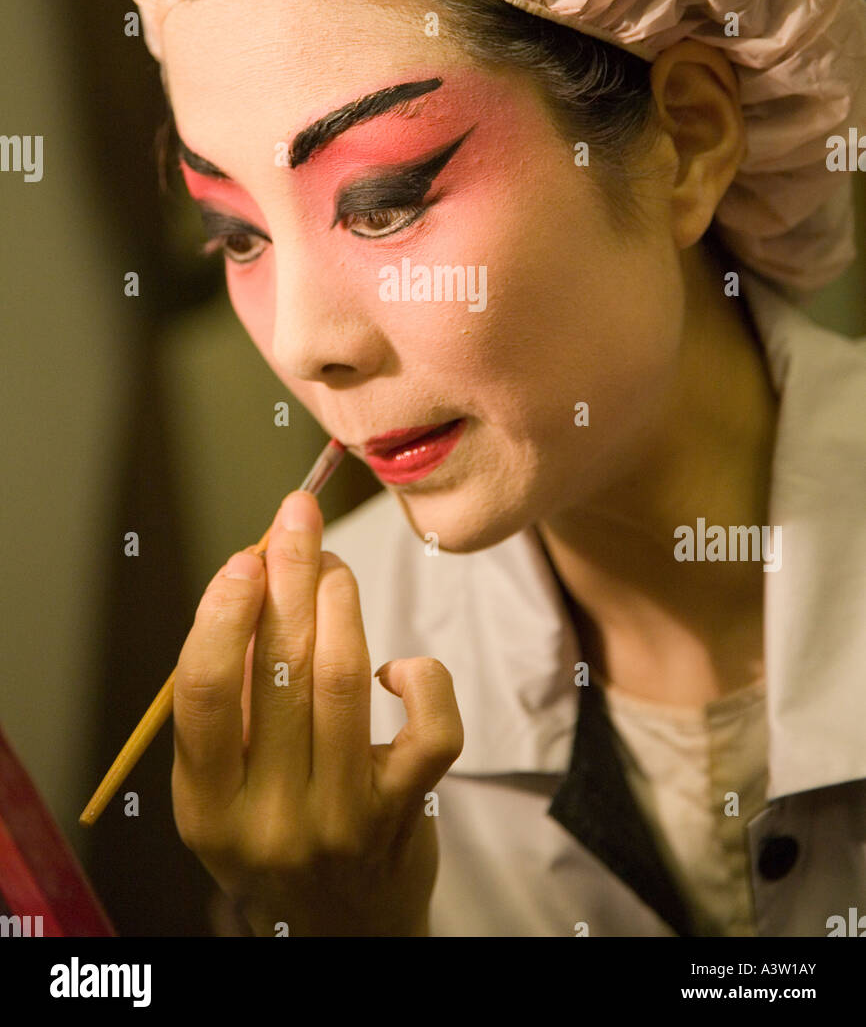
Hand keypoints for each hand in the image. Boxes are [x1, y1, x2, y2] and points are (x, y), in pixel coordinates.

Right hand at [172, 489, 463, 935]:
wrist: (338, 931)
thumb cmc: (272, 829)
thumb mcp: (223, 786)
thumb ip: (231, 701)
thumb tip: (257, 579)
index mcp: (207, 803)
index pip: (204, 695)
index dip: (222, 616)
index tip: (243, 557)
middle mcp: (269, 816)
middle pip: (283, 668)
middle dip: (291, 576)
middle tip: (299, 519)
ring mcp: (341, 820)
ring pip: (346, 681)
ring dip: (343, 604)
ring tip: (335, 568)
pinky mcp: (404, 815)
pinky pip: (428, 729)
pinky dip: (421, 678)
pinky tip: (399, 670)